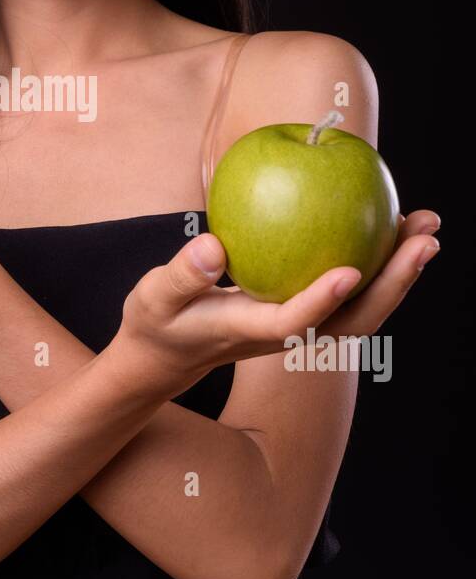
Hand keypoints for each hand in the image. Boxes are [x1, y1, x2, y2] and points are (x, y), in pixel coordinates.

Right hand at [118, 208, 440, 401]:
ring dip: (399, 271)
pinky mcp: (304, 312)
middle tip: (425, 238)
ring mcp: (301, 326)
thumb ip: (182, 275)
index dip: (322, 300)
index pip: (293, 322)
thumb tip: (213, 246)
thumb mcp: (154, 297)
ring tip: (425, 227)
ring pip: (362, 308)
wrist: (168, 354)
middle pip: (353, 319)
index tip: (351, 271)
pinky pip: (352, 291)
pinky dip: (379, 261)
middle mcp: (287, 334)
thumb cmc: (159, 321)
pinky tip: (387, 224)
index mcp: (250, 331)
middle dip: (394, 282)